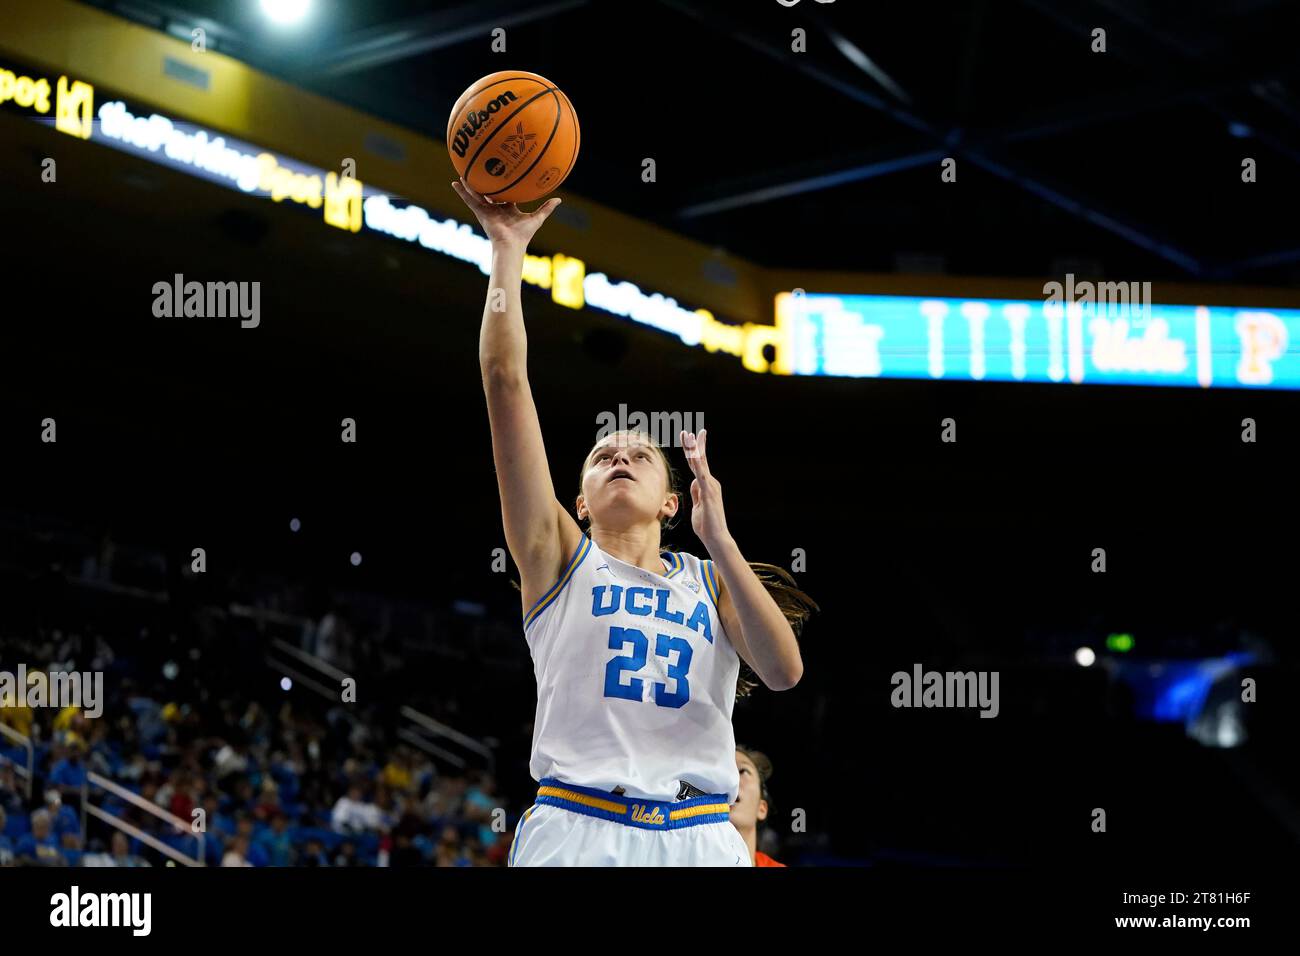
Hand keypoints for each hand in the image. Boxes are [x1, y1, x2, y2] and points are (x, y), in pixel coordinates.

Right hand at [451, 177, 560, 249]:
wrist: (511, 244)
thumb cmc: (524, 234)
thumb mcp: (537, 218)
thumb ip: (546, 208)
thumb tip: (559, 199)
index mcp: (508, 209)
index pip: (505, 194)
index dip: (504, 185)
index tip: (503, 174)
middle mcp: (496, 209)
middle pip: (489, 192)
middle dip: (485, 183)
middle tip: (481, 170)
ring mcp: (487, 210)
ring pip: (477, 194)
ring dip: (470, 184)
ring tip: (463, 173)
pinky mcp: (480, 212)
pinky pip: (469, 200)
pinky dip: (462, 192)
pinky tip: (455, 183)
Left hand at [681, 429, 731, 551]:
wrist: (715, 537)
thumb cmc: (706, 525)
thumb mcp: (697, 506)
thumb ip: (696, 493)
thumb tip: (694, 483)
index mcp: (706, 485)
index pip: (697, 465)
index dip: (692, 451)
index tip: (688, 438)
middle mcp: (710, 482)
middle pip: (699, 460)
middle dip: (693, 444)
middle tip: (686, 431)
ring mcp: (711, 486)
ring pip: (699, 464)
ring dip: (693, 449)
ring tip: (687, 436)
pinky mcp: (709, 491)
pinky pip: (701, 474)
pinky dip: (698, 463)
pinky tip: (694, 454)